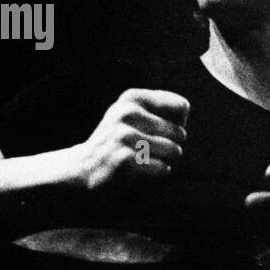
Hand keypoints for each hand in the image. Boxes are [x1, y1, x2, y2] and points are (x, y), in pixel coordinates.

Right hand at [71, 88, 189, 192]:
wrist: (83, 167)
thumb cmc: (119, 141)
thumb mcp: (134, 115)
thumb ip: (163, 108)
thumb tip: (185, 109)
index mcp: (132, 98)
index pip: (182, 106)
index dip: (178, 123)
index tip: (159, 130)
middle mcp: (127, 112)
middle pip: (180, 132)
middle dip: (173, 145)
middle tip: (148, 149)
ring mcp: (124, 135)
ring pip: (173, 151)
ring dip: (165, 160)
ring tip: (145, 159)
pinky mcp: (124, 159)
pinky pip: (163, 167)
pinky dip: (158, 172)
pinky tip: (140, 170)